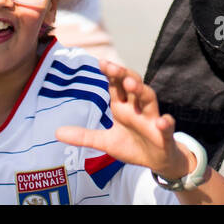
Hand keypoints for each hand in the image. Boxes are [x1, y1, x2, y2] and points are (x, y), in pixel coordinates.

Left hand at [55, 61, 196, 180]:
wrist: (157, 161)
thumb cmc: (132, 146)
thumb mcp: (105, 142)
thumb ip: (84, 136)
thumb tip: (56, 133)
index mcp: (124, 107)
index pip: (116, 86)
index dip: (110, 73)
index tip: (101, 62)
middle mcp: (138, 109)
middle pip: (133, 86)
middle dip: (123, 75)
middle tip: (113, 68)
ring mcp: (152, 120)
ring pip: (149, 99)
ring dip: (141, 90)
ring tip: (131, 85)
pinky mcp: (163, 135)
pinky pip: (167, 127)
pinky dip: (166, 123)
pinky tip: (162, 121)